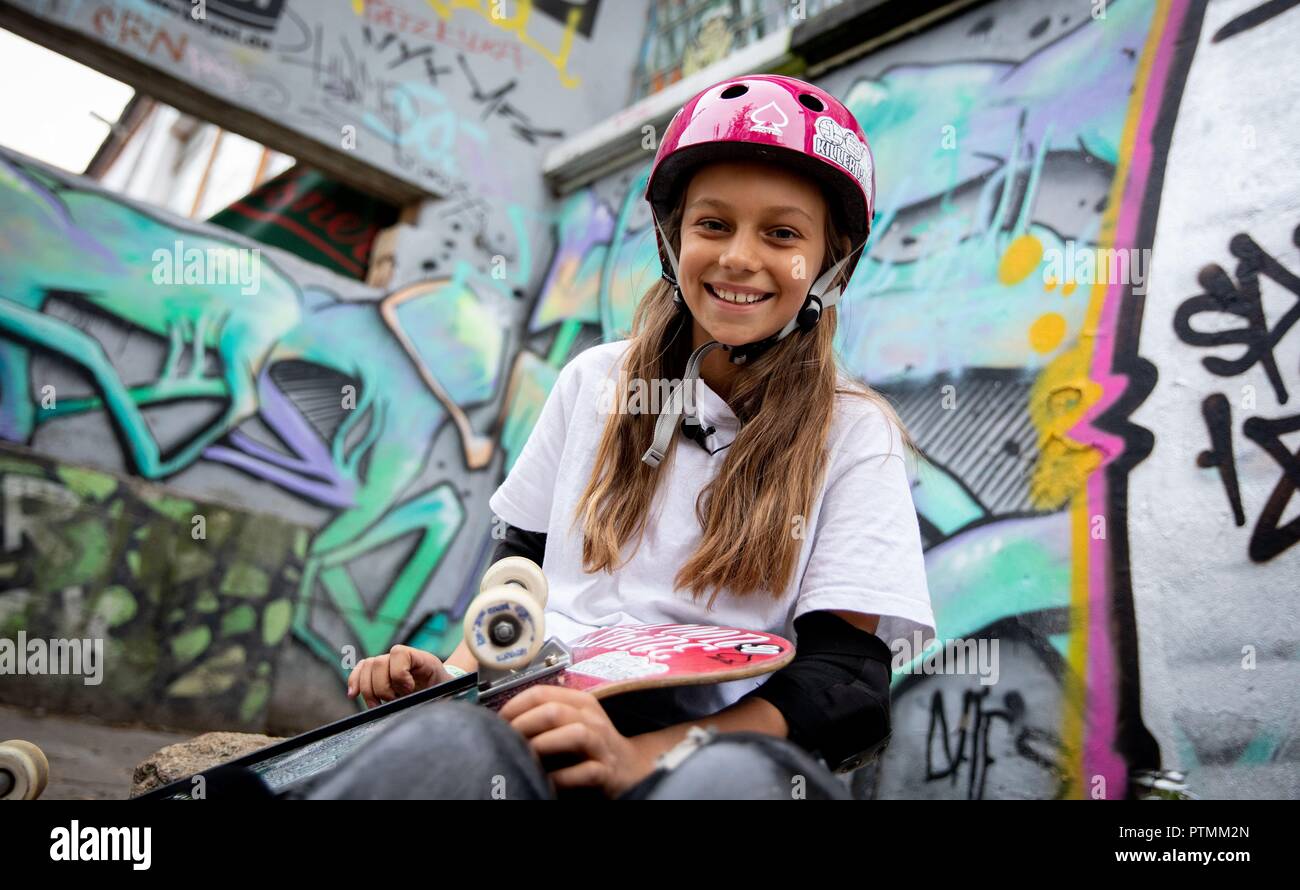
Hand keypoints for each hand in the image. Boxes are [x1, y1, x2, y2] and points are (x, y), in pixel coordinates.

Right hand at [347, 644, 450, 706]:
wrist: (441, 689)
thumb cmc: (442, 692)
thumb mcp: (441, 693)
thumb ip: (427, 694)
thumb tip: (405, 702)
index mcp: (420, 658)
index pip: (399, 653)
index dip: (399, 674)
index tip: (409, 690)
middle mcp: (401, 657)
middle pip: (377, 663)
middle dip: (382, 688)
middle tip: (394, 701)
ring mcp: (388, 663)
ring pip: (366, 668)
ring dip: (369, 690)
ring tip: (380, 705)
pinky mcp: (379, 673)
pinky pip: (360, 671)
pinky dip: (355, 682)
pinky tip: (353, 695)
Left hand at [498, 686, 658, 796]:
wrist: (629, 768)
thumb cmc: (590, 746)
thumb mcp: (571, 721)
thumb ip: (544, 717)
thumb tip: (501, 721)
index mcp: (580, 702)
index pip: (541, 693)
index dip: (515, 706)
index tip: (499, 721)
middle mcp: (592, 719)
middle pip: (555, 711)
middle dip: (524, 725)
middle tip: (507, 740)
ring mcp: (602, 746)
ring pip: (576, 734)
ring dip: (545, 745)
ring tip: (526, 756)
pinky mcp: (608, 773)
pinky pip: (586, 772)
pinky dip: (563, 777)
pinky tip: (547, 781)